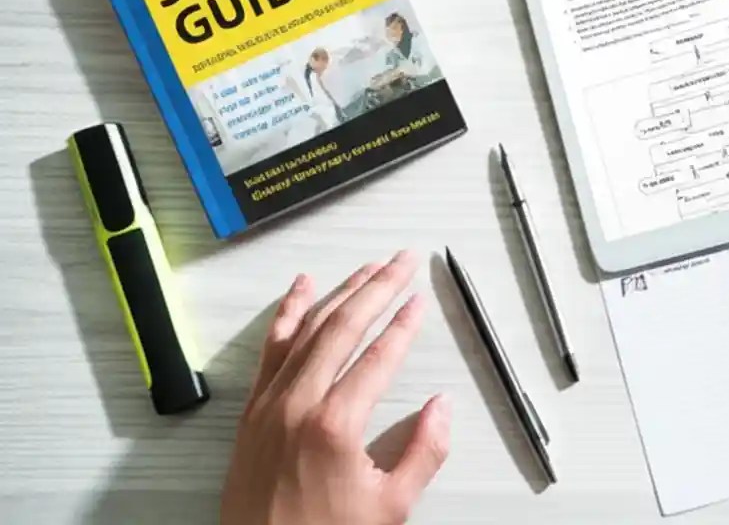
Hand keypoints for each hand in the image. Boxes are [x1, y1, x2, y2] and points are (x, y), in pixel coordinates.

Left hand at [221, 252, 450, 524]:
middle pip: (343, 327)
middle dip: (378, 288)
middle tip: (403, 261)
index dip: (404, 324)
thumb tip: (442, 408)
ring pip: (307, 329)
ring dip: (341, 292)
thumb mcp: (390, 507)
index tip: (420, 300)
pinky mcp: (252, 412)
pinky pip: (271, 349)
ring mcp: (270, 404)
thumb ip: (423, 453)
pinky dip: (288, 313)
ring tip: (368, 268)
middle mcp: (297, 404)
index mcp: (335, 424)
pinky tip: (301, 290)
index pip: (378, 356)